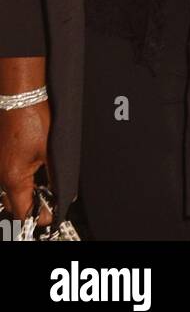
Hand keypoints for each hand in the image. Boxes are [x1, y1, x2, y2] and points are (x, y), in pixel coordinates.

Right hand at [0, 101, 52, 225]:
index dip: (40, 215)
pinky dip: (18, 180)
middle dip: (30, 206)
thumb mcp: (49, 151)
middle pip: (13, 204)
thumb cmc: (32, 119)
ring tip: (42, 186)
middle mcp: (0, 176)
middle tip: (49, 201)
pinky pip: (5, 177)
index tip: (52, 214)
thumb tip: (61, 192)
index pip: (23, 212)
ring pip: (8, 191)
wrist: (19, 96)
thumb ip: (54, 175)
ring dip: (24, 193)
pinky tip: (32, 171)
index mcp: (13, 178)